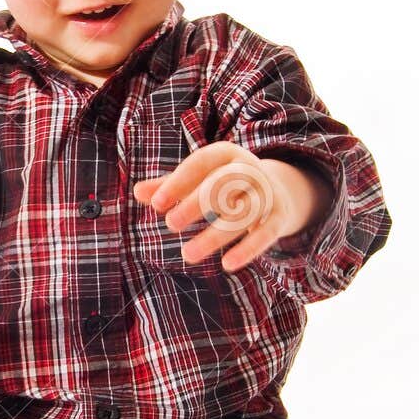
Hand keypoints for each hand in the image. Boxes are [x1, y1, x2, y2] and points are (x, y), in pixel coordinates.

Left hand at [133, 144, 324, 271]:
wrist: (275, 189)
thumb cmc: (223, 185)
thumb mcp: (197, 181)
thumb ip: (169, 186)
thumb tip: (137, 192)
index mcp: (225, 154)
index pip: (200, 164)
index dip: (179, 183)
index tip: (156, 204)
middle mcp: (249, 169)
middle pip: (223, 185)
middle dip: (196, 204)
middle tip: (171, 225)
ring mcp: (267, 192)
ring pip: (242, 214)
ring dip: (214, 235)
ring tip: (188, 255)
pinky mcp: (280, 216)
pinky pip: (266, 234)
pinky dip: (247, 249)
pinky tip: (227, 264)